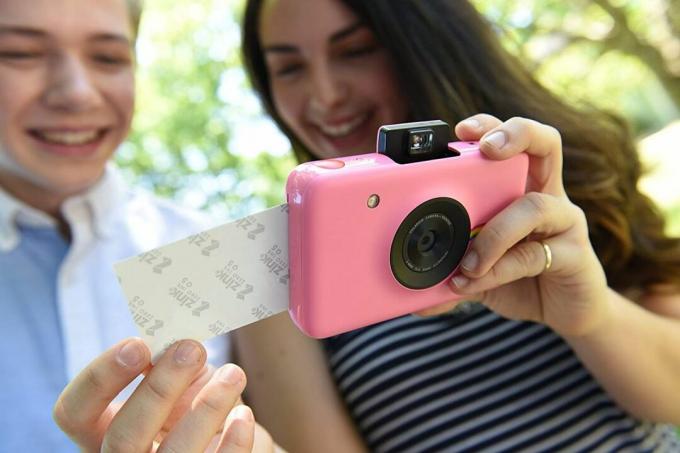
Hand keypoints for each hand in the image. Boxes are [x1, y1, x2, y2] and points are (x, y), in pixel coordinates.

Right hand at [54, 338, 271, 451]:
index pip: (73, 412)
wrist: (233, 439)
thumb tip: (174, 344)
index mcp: (103, 430)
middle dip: (158, 389)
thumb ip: (167, 365)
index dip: (99, 378)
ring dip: (206, 409)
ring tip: (233, 375)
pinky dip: (234, 442)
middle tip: (192, 349)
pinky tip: (243, 415)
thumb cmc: (196, 405)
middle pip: (122, 440)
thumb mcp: (177, 382)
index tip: (138, 345)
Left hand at [435, 114, 609, 336]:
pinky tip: (473, 282)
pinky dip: (498, 269)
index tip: (460, 131)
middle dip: (515, 134)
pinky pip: (534, 254)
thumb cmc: (522, 280)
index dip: (490, 127)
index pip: (511, 141)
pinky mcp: (575, 255)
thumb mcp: (480, 271)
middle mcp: (547, 197)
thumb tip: (412, 294)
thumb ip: (450, 271)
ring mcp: (565, 223)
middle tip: (486, 148)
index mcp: (521, 189)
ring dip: (492, 234)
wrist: (565, 315)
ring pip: (534, 205)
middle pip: (545, 144)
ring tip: (466, 263)